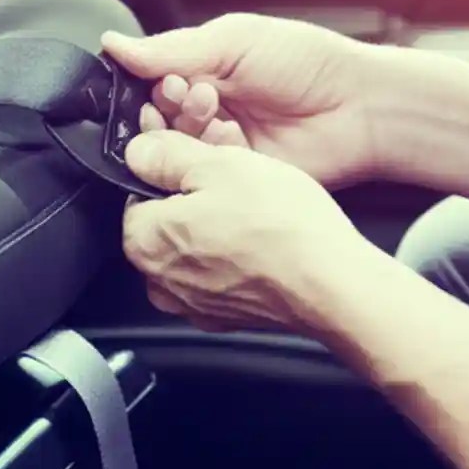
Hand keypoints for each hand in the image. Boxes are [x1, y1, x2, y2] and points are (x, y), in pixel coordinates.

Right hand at [102, 14, 381, 186]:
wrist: (359, 107)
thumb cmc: (305, 63)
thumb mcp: (234, 41)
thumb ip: (171, 48)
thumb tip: (113, 44)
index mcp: (200, 70)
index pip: (148, 82)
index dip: (150, 86)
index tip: (169, 83)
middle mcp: (204, 109)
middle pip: (155, 120)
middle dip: (168, 111)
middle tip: (196, 99)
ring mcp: (218, 145)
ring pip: (174, 150)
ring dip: (188, 134)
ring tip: (217, 115)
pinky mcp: (234, 178)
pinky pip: (202, 176)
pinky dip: (210, 159)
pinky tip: (232, 142)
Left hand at [121, 130, 380, 334]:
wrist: (332, 284)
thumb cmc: (279, 227)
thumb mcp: (217, 164)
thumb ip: (167, 156)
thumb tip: (140, 152)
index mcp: (144, 241)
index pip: (136, 194)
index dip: (170, 171)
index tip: (198, 161)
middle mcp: (161, 280)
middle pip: (166, 224)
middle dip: (195, 198)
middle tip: (234, 180)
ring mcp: (195, 304)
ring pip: (194, 250)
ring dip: (217, 226)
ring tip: (256, 207)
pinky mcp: (229, 316)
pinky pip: (221, 275)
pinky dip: (237, 256)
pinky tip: (265, 239)